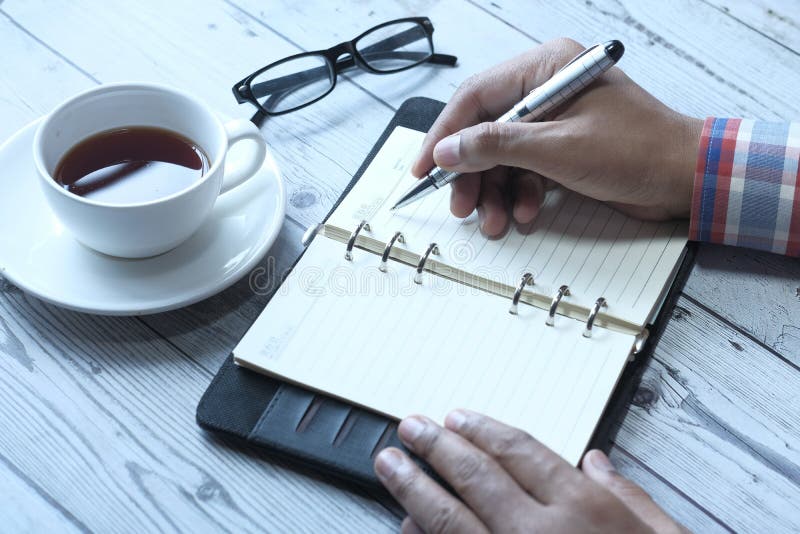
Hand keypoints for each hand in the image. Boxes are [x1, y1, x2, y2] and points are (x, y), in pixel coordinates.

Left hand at [374, 411, 686, 532]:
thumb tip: (598, 462)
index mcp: (586, 511)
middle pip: (477, 477)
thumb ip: (631, 498)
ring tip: (391, 465)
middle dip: (438, 447)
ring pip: (450, 520)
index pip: (521, 453)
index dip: (483, 430)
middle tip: (411, 428)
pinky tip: (408, 527)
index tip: (457, 418)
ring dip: (415, 488)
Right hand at [411, 38, 702, 236]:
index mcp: (545, 68)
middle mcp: (545, 88)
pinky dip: (518, 193)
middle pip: (484, 130)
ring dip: (493, 190)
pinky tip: (523, 213)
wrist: (684, 178)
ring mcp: (553, 119)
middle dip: (471, 172)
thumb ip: (496, 146)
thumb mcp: (557, 149)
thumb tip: (447, 150)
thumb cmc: (636, 151)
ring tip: (492, 221)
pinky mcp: (561, 146)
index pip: (475, 97)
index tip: (425, 168)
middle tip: (460, 205)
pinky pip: (523, 168)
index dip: (444, 135)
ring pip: (501, 155)